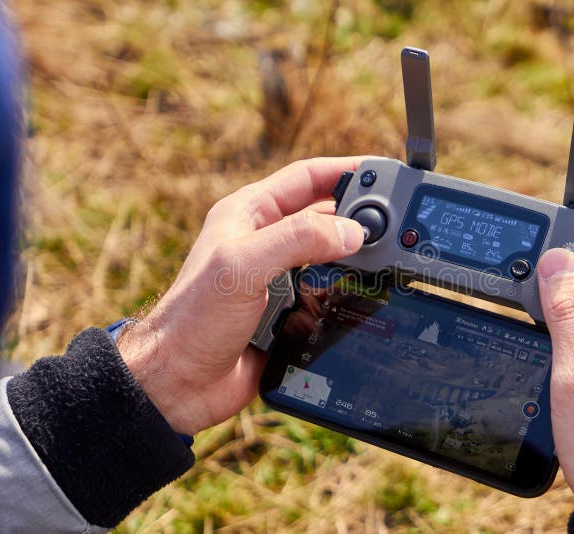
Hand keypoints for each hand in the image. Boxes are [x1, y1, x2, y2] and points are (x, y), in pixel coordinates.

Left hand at [118, 157, 370, 434]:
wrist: (178, 383)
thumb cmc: (193, 319)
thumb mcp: (243, 266)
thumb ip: (297, 240)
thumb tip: (352, 232)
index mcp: (248, 214)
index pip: (306, 178)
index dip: (345, 170)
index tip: (382, 171)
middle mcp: (264, 242)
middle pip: (323, 214)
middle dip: (358, 212)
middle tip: (394, 218)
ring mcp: (277, 278)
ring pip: (330, 255)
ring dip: (356, 253)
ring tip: (388, 252)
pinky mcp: (287, 311)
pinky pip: (327, 293)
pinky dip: (347, 290)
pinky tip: (365, 293)